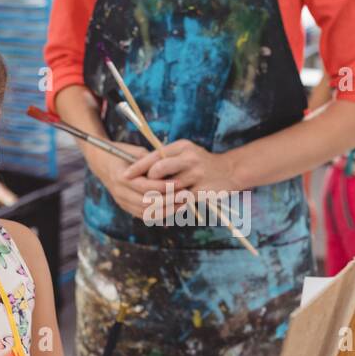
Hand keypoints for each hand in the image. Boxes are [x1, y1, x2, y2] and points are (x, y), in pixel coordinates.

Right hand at [89, 142, 186, 220]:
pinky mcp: (125, 207)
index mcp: (121, 176)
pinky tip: (175, 209)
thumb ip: (152, 160)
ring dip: (167, 210)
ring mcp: (122, 201)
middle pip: (147, 203)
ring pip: (146, 212)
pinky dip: (160, 214)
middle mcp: (120, 192)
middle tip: (186, 195)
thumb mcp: (136, 152)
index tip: (180, 183)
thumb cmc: (123, 153)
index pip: (145, 186)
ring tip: (184, 204)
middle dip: (168, 200)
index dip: (163, 186)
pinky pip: (144, 216)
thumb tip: (171, 166)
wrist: (102, 162)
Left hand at [122, 139, 240, 194]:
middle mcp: (189, 158)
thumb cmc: (201, 162)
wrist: (230, 171)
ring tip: (145, 202)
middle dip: (146, 181)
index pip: (154, 156)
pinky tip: (162, 208)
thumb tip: (141, 168)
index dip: (137, 167)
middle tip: (137, 189)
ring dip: (156, 196)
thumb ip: (166, 158)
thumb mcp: (186, 152)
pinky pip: (181, 200)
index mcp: (182, 147)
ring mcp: (197, 174)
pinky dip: (171, 205)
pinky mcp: (203, 189)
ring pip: (169, 187)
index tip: (124, 175)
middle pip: (159, 169)